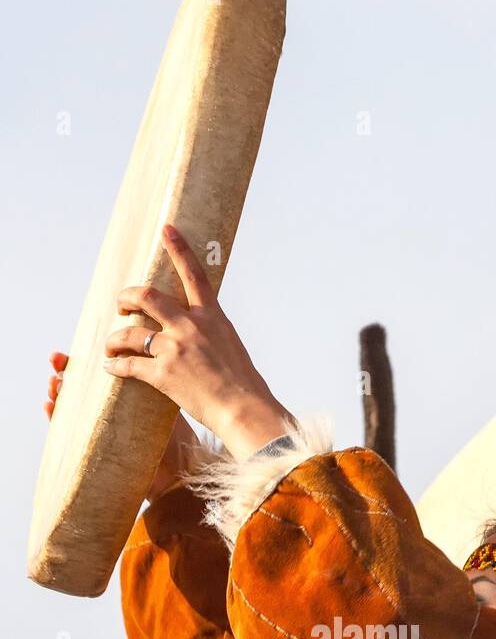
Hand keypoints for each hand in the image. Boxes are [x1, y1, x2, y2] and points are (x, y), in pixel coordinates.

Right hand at [45, 349, 198, 500]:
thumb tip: (135, 356)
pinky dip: (55, 416)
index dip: (87, 360)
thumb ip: (148, 384)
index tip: (77, 350)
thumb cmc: (174, 441)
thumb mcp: (161, 407)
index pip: (102, 371)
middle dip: (65, 369)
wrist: (174, 475)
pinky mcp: (91, 446)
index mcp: (125, 394)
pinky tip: (50, 407)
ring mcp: (99, 426)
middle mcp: (109, 408)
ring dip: (57, 390)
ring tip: (54, 383)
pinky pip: (67, 430)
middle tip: (57, 360)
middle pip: (81, 383)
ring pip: (70, 403)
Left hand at [103, 224, 291, 452]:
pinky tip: (110, 368)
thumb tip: (203, 335)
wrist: (244, 409)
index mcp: (212, 316)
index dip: (178, 248)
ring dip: (115, 338)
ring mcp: (175, 349)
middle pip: (147, 297)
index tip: (166, 229)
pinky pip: (129, 365)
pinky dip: (116, 365)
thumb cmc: (243, 384)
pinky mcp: (163, 374)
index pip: (193, 273)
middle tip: (121, 305)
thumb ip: (213, 333)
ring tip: (110, 345)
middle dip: (127, 297)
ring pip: (131, 333)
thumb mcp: (232, 346)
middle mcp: (190, 326)